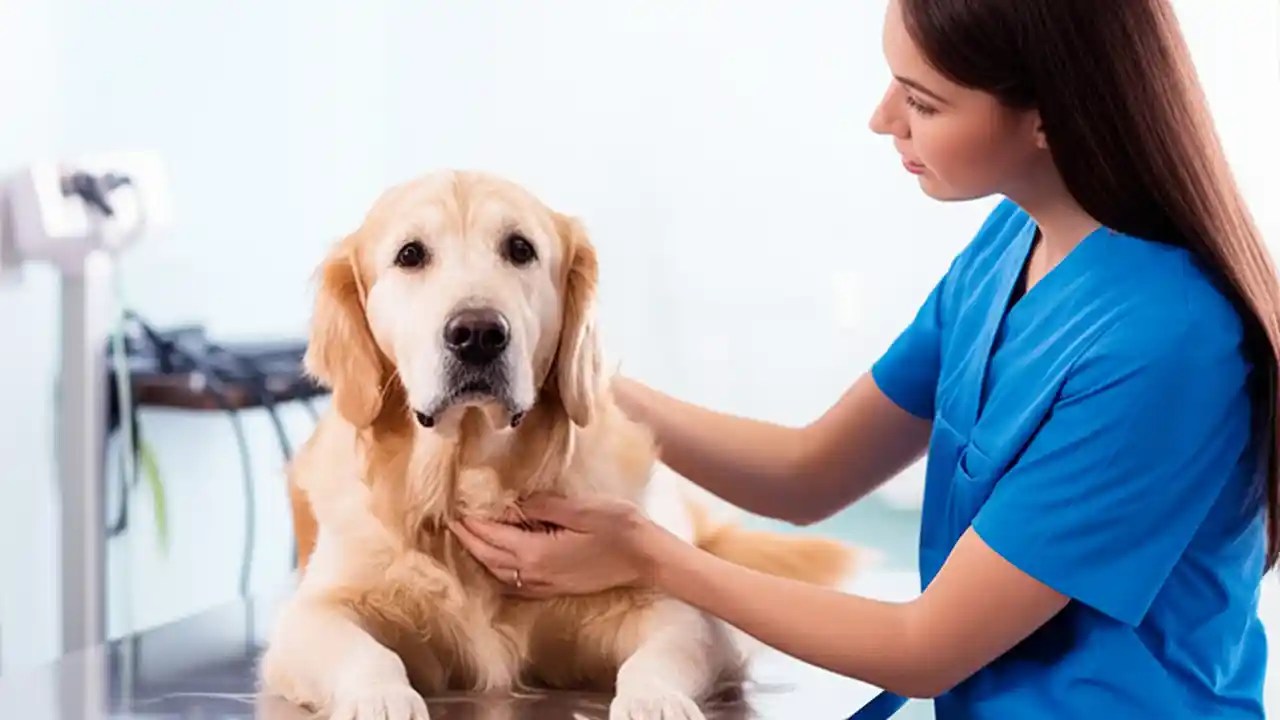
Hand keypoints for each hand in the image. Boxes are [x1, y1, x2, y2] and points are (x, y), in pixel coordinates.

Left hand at [448, 494, 659, 598]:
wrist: (646, 557)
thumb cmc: (618, 527)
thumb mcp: (579, 508)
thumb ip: (542, 506)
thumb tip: (514, 504)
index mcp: (536, 552)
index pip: (492, 537)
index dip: (472, 524)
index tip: (454, 511)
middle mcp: (535, 574)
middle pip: (490, 558)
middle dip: (469, 541)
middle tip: (453, 524)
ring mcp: (546, 584)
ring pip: (500, 574)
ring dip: (482, 558)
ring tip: (470, 541)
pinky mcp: (557, 587)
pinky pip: (517, 585)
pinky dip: (500, 574)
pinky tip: (499, 566)